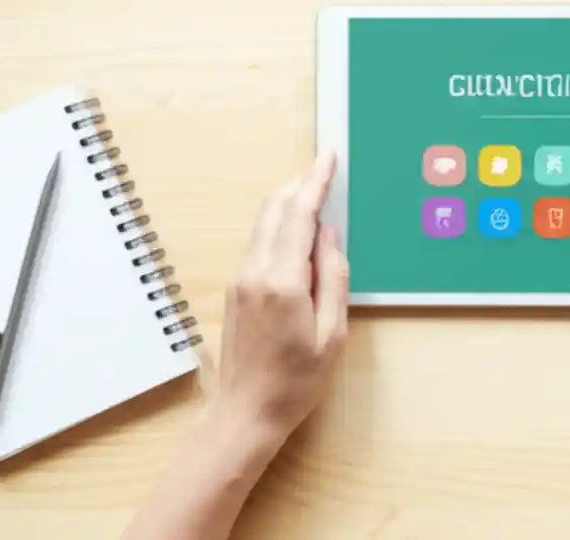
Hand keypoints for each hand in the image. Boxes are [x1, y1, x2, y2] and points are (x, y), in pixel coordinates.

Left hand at [215, 152, 348, 445]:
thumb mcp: (332, 334)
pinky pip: (260, 244)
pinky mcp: (236, 290)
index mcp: (282, 282)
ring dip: (288, 204)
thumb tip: (330, 234)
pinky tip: (299, 235)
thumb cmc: (296, 381)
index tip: (328, 157)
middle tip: (325, 170)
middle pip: (275, 210)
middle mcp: (254, 273)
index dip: (315, 182)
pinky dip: (280, 227)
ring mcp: (240, 280)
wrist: (245, 413)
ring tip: (315, 196)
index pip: (299, 215)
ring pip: (264, 225)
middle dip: (300, 184)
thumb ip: (333, 278)